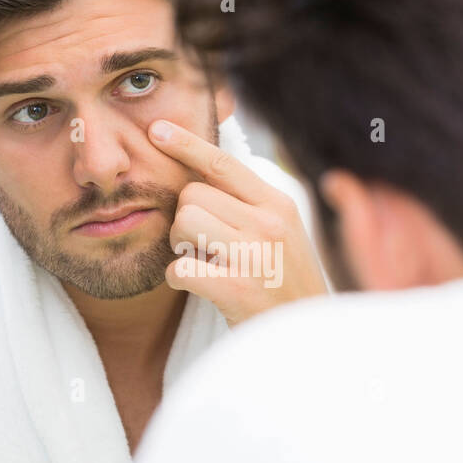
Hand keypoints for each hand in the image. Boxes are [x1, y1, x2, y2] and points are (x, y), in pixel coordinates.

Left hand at [149, 119, 328, 326]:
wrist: (306, 333)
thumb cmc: (284, 282)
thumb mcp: (282, 231)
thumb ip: (250, 202)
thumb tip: (201, 172)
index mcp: (278, 204)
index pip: (224, 164)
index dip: (186, 144)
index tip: (157, 129)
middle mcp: (269, 223)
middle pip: (193, 195)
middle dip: (182, 217)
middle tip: (198, 242)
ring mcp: (254, 255)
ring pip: (184, 223)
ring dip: (177, 244)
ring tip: (199, 259)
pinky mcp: (237, 289)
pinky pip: (180, 266)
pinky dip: (176, 276)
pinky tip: (194, 284)